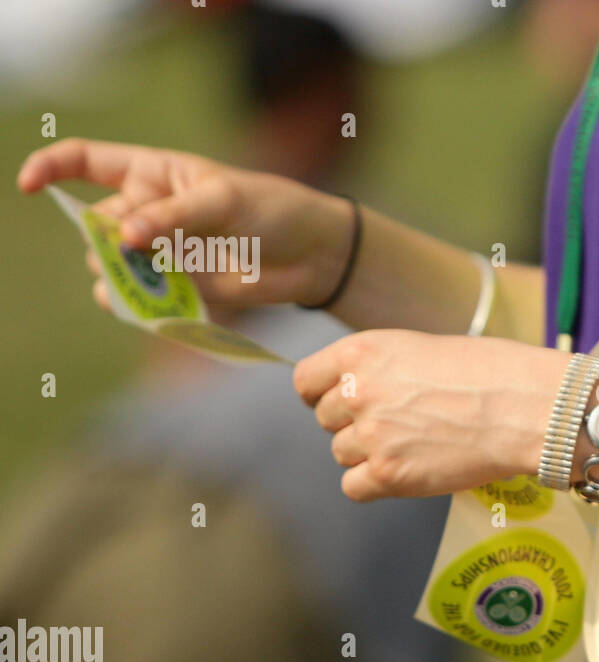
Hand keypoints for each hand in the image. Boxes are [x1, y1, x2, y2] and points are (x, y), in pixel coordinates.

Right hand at [17, 138, 351, 310]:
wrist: (313, 257)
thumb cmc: (273, 210)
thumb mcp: (225, 200)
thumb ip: (174, 216)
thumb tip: (124, 234)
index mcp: (152, 173)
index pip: (85, 161)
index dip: (50, 168)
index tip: (28, 185)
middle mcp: (146, 211)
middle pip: (96, 227)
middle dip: (109, 243)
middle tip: (146, 250)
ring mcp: (158, 252)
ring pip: (110, 268)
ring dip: (120, 278)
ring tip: (157, 279)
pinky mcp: (175, 289)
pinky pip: (139, 300)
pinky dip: (140, 306)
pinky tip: (153, 307)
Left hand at [293, 330, 569, 501]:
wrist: (526, 406)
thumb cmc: (491, 372)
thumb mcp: (422, 348)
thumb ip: (382, 369)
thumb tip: (360, 391)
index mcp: (362, 353)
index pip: (305, 381)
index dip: (322, 393)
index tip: (340, 402)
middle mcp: (358, 392)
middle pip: (326, 420)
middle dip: (355, 423)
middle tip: (399, 422)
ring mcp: (371, 435)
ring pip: (341, 453)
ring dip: (369, 453)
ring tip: (414, 443)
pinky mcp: (389, 474)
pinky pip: (354, 486)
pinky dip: (375, 483)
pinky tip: (406, 470)